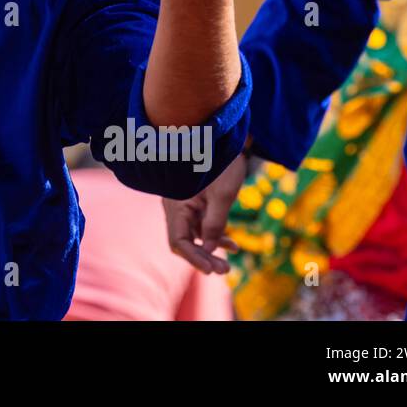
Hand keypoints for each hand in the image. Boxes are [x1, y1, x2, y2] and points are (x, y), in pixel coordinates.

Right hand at [163, 152, 247, 274]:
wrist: (222, 136)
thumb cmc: (221, 163)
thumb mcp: (223, 195)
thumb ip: (214, 224)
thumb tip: (210, 250)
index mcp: (176, 204)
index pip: (178, 242)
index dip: (194, 258)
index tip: (213, 270)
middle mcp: (175, 206)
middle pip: (184, 241)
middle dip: (203, 257)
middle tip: (226, 270)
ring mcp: (183, 204)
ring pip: (193, 235)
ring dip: (210, 249)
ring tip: (230, 259)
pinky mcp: (193, 202)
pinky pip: (199, 225)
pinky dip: (213, 235)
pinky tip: (232, 244)